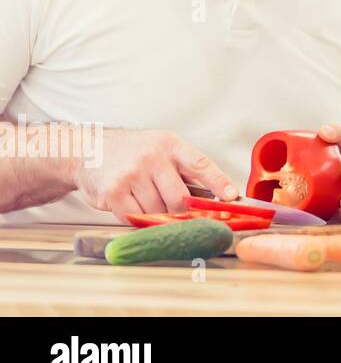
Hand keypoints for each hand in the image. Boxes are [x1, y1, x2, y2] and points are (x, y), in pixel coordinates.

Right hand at [73, 128, 237, 223]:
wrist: (88, 149)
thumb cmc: (133, 152)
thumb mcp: (161, 148)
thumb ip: (185, 169)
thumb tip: (215, 196)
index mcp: (170, 145)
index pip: (200, 164)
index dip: (218, 182)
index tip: (231, 196)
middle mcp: (151, 157)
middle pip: (179, 198)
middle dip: (181, 210)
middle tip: (176, 209)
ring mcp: (131, 174)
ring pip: (157, 211)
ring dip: (156, 213)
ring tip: (145, 198)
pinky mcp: (113, 192)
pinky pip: (135, 217)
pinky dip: (137, 217)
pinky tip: (130, 203)